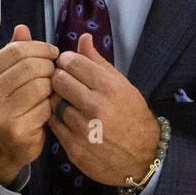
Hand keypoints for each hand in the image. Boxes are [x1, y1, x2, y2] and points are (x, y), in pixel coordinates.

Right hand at [0, 24, 57, 184]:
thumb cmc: (3, 106)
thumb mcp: (1, 78)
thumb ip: (12, 54)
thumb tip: (22, 28)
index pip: (16, 50)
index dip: (40, 48)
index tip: (53, 53)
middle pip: (30, 67)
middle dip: (49, 66)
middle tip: (55, 72)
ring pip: (40, 87)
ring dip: (51, 87)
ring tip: (51, 90)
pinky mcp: (16, 131)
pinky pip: (45, 109)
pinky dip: (50, 107)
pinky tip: (47, 109)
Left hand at [48, 32, 158, 186]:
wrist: (143, 156)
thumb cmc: (132, 115)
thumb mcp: (122, 85)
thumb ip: (98, 62)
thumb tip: (83, 37)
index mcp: (109, 88)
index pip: (72, 62)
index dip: (66, 61)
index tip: (68, 65)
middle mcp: (96, 108)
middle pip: (58, 80)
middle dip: (57, 77)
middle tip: (62, 81)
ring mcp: (84, 130)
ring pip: (52, 102)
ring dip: (55, 98)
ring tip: (65, 99)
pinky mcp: (74, 148)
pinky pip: (53, 124)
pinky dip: (55, 118)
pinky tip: (65, 116)